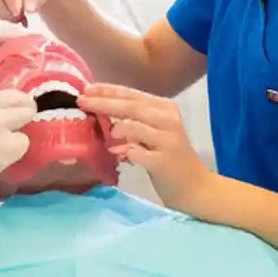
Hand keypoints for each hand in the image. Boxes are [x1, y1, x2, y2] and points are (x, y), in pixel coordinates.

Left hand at [77, 83, 212, 212]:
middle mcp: (168, 120)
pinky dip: (125, 151)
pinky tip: (118, 155)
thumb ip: (133, 121)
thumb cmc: (170, 158)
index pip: (132, 95)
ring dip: (116, 128)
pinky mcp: (164, 162)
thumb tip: (101, 110)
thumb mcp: (154, 133)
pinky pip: (138, 152)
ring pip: (135, 126)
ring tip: (106, 133)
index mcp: (165, 109)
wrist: (196, 188)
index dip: (108, 90)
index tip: (87, 89)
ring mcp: (167, 141)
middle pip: (131, 107)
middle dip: (103, 102)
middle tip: (81, 100)